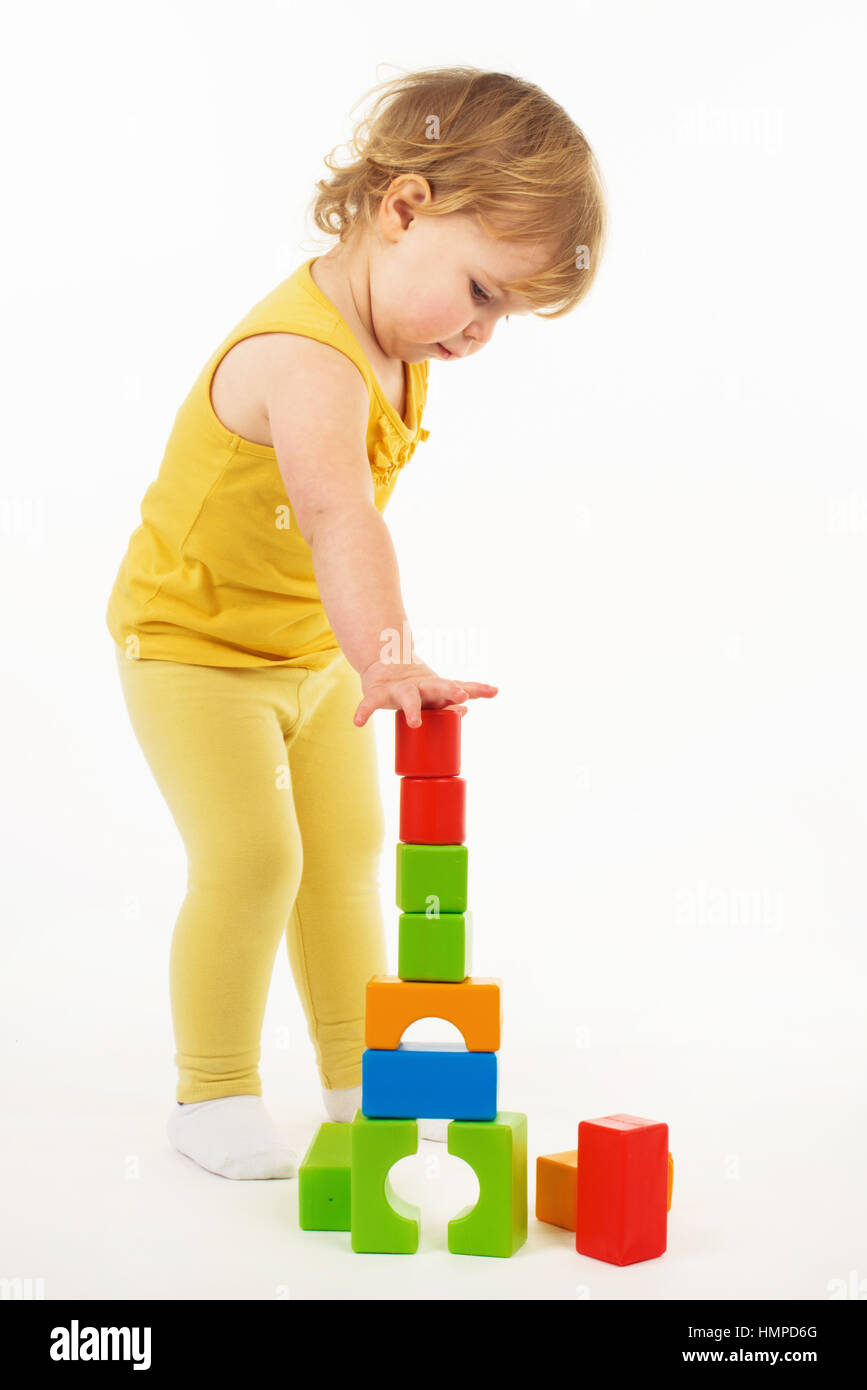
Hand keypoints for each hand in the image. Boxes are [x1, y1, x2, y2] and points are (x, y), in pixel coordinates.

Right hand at [353, 656, 497, 727]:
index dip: (476, 689)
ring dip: (413, 709)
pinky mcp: (378, 693)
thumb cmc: (413, 684)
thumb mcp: (433, 693)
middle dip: (450, 690)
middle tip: (461, 695)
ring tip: (415, 723)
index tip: (493, 691)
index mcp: (436, 688)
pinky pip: (370, 704)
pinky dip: (364, 711)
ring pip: (408, 697)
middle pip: (439, 686)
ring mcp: (399, 689)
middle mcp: (421, 686)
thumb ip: (450, 701)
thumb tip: (466, 711)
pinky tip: (358, 722)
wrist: (382, 663)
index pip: (460, 686)